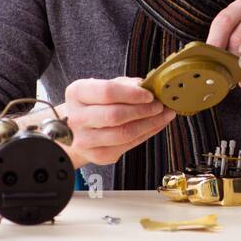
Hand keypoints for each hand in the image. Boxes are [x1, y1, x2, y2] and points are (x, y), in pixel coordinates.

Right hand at [51, 76, 175, 168]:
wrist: (79, 128)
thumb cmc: (96, 102)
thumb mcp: (107, 85)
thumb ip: (127, 85)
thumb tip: (151, 87)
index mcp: (77, 93)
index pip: (107, 92)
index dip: (132, 94)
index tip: (150, 95)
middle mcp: (76, 118)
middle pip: (115, 115)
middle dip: (144, 110)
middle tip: (160, 105)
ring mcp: (85, 140)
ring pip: (123, 134)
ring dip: (149, 124)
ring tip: (164, 115)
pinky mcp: (97, 155)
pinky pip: (128, 145)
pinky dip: (147, 134)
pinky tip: (156, 125)